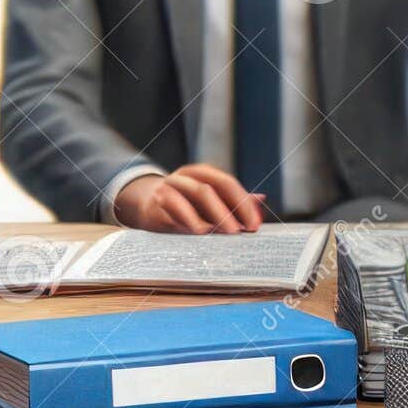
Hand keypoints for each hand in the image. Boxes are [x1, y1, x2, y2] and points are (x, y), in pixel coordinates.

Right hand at [113, 164, 265, 233]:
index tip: (254, 224)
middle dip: (228, 210)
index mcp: (203, 173)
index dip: (243, 203)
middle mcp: (186, 176)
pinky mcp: (156, 203)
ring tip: (224, 234)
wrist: (146, 201)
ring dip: (210, 216)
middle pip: (210, 189)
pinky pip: (174, 211)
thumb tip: (261, 199)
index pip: (227, 184)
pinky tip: (200, 234)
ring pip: (192, 196)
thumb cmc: (185, 202)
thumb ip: (233, 200)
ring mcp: (169, 187)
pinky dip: (189, 222)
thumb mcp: (209, 199)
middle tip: (240, 231)